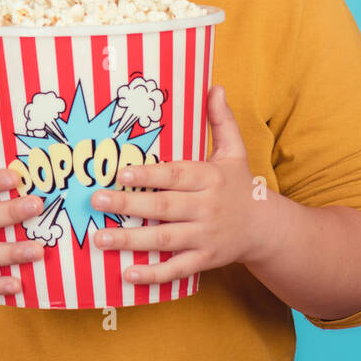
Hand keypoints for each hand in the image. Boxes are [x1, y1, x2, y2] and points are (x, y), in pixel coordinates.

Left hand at [90, 85, 263, 284]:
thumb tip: (215, 86)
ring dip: (131, 240)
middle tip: (96, 200)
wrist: (265, 228)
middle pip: (165, 207)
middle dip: (129, 205)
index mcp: (210, 178)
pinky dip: (153, 274)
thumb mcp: (234, 151)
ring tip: (100, 238)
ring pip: (165, 240)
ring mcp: (205, 236)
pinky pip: (177, 269)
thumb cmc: (240, 185)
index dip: (150, 175)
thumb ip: (221, 121)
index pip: (176, 175)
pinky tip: (127, 273)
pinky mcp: (204, 260)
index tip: (122, 172)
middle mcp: (207, 207)